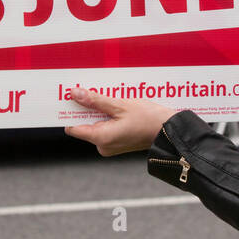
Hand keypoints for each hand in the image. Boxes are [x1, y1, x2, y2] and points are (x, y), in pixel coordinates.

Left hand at [63, 87, 177, 155]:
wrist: (170, 132)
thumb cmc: (148, 119)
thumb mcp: (120, 105)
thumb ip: (96, 100)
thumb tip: (75, 94)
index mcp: (101, 138)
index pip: (73, 127)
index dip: (70, 113)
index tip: (69, 99)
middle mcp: (103, 146)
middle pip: (85, 124)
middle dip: (88, 109)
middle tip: (94, 92)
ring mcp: (110, 146)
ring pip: (96, 125)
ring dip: (100, 111)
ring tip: (112, 99)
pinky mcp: (118, 143)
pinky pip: (106, 128)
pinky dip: (108, 117)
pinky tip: (118, 107)